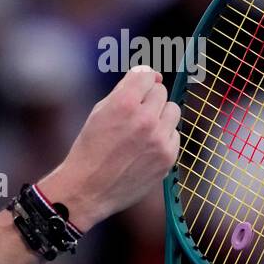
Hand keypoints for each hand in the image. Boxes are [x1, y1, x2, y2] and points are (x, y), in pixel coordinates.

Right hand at [41, 66, 178, 230]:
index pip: (146, 74)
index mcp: (124, 103)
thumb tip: (152, 76)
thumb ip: (125, 91)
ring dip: (160, 115)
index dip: (142, 78)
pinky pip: (174, 134)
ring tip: (143, 129)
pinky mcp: (167, 157)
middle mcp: (145, 118)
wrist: (88, 189)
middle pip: (160, 91)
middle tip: (134, 114)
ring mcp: (159, 139)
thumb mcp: (100, 112)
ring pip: (173, 110)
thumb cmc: (91, 149)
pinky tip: (146, 147)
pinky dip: (163, 137)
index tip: (140, 86)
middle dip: (148, 98)